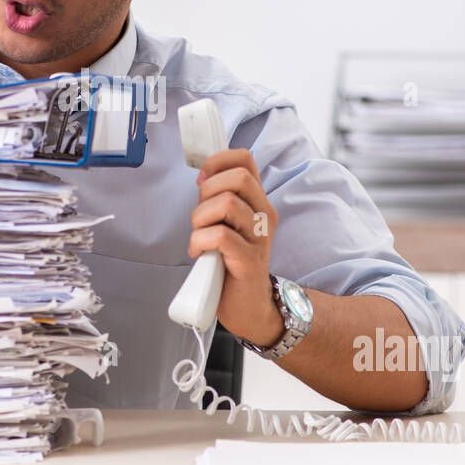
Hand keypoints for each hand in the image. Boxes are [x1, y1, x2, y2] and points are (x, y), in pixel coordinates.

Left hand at [187, 148, 284, 346]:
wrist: (249, 305)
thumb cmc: (232, 262)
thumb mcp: (227, 223)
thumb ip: (219, 198)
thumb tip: (202, 175)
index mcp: (258, 201)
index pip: (245, 159)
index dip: (218, 162)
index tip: (202, 182)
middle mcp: (264, 214)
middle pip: (237, 177)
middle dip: (207, 192)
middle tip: (201, 217)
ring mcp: (260, 237)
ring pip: (225, 204)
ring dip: (200, 220)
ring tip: (199, 238)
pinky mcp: (249, 260)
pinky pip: (219, 236)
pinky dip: (199, 242)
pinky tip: (199, 253)